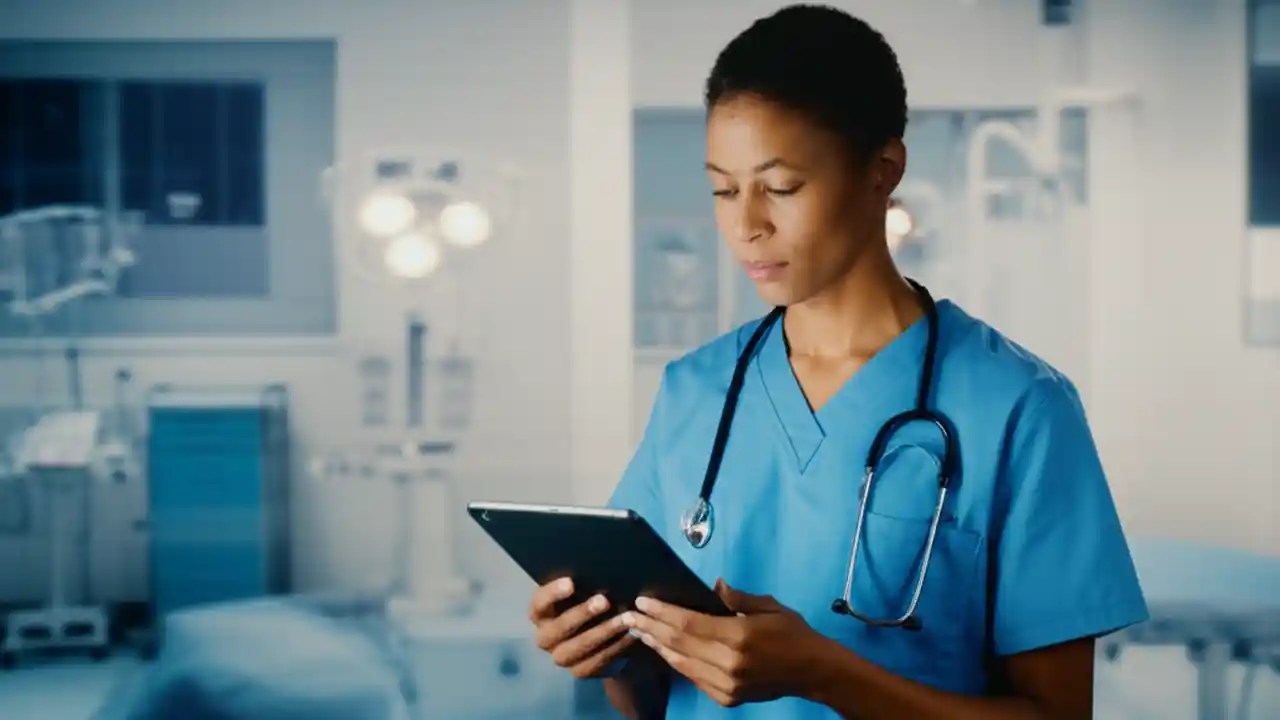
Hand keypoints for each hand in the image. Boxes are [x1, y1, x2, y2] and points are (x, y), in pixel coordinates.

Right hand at [528, 577, 636, 678]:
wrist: (601, 629)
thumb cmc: (587, 598)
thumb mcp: (582, 588)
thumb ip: (582, 580)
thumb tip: (595, 563)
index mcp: (540, 613)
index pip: (539, 604)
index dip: (552, 594)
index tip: (570, 582)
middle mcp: (546, 637)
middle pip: (557, 630)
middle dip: (581, 614)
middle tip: (604, 600)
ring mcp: (562, 656)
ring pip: (577, 648)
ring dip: (602, 632)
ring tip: (625, 618)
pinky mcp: (580, 671)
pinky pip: (596, 662)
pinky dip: (615, 647)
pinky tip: (631, 633)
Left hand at [620, 578, 825, 707]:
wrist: (812, 671)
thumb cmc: (792, 632)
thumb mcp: (768, 606)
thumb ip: (737, 598)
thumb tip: (713, 585)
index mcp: (739, 636)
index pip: (690, 624)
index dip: (662, 613)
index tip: (642, 602)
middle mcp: (729, 663)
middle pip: (679, 643)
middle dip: (651, 628)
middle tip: (629, 615)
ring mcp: (727, 685)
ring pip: (681, 663)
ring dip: (657, 646)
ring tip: (639, 631)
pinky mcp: (726, 698)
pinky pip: (693, 677)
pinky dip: (675, 662)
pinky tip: (663, 649)